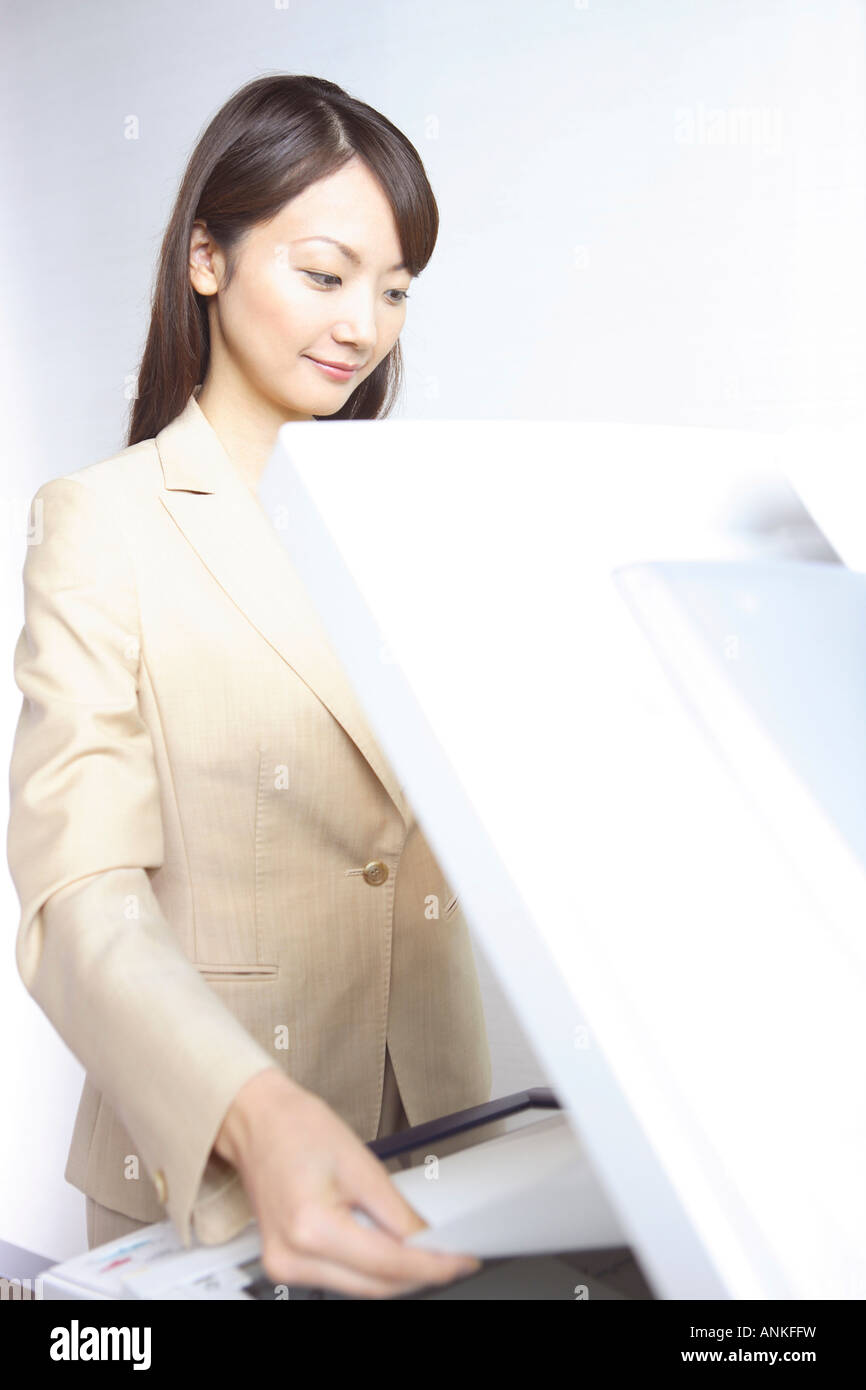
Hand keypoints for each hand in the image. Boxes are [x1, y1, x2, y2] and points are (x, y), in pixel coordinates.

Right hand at [214, 1067, 481, 1297]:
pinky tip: (388, 1250)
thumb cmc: (295, 1127)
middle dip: (419, 1274)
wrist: (255, 1120)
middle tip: (452, 1258)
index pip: (387, 1264)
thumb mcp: (360, 1162)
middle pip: (375, 1286)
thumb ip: (397, 1211)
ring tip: (424, 1251)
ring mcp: (283, 1265)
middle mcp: (292, 1256)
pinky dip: (369, 1269)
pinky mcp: (284, 1264)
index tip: (460, 1260)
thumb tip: (427, 1239)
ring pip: (359, 1289)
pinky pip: (340, 1279)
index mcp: (311, 1227)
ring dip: (395, 1275)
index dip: (432, 1264)